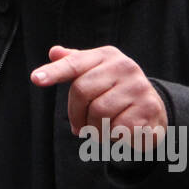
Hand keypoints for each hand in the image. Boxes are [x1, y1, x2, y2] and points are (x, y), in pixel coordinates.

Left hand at [31, 45, 166, 146]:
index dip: (54, 72)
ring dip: (94, 129)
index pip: (75, 63)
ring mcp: (139, 87)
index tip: (35, 79)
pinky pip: (116, 128)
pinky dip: (111, 136)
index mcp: (107, 55)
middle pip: (81, 91)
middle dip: (76, 114)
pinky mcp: (149, 109)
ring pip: (98, 113)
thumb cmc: (114, 91)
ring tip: (101, 129)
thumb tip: (54, 52)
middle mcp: (125, 66)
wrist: (153, 111)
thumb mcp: (95, 74)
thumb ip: (74, 63)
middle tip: (79, 126)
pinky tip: (117, 133)